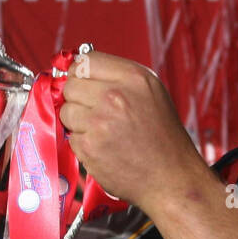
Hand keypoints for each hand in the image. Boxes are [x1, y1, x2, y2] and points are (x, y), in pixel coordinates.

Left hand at [57, 51, 205, 210]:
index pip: (85, 61)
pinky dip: (83, 145)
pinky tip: (104, 149)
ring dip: (78, 122)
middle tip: (94, 112)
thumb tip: (80, 71)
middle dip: (77, 98)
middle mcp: (115, 96)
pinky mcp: (90, 147)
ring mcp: (100, 122)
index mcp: (133, 77)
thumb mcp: (151, 93)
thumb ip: (118, 79)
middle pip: (71, 85)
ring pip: (66, 111)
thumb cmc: (162, 137)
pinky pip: (71, 137)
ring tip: (102, 132)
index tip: (82, 84)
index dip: (79, 73)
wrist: (170, 178)